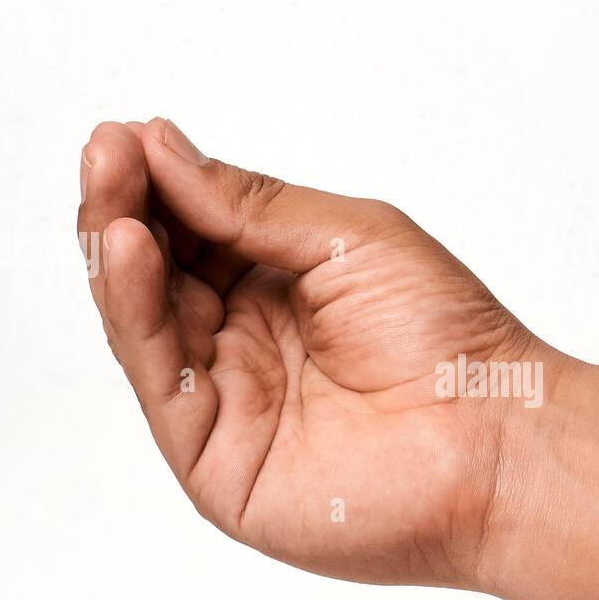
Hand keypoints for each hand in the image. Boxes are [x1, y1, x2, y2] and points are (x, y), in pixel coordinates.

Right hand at [76, 119, 563, 586]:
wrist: (495, 438)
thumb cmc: (447, 337)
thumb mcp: (344, 238)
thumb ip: (249, 205)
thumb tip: (163, 147)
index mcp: (280, 296)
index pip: (195, 236)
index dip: (160, 187)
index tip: (127, 135)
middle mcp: (246, 350)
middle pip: (161, 277)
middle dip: (127, 210)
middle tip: (103, 152)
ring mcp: (228, 409)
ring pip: (147, 326)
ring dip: (120, 253)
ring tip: (106, 186)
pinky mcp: (215, 464)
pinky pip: (161, 380)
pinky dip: (139, 313)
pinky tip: (131, 249)